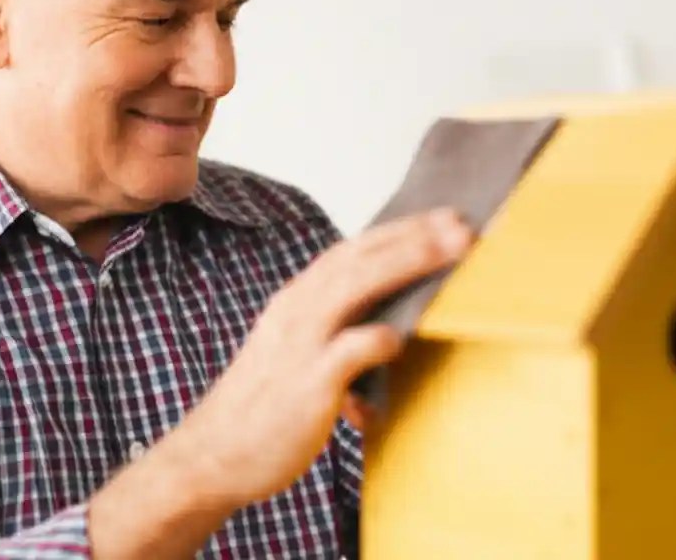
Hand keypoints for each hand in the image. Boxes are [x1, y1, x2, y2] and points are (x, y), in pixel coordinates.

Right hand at [168, 207, 474, 506]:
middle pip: (359, 258)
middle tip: (461, 223)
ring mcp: (301, 344)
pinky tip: (401, 340)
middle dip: (412, 236)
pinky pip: (348, 352)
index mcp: (296, 301)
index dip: (397, 233)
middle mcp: (297, 312)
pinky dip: (377, 340)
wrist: (214, 454)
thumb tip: (387, 329)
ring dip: (406, 262)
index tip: (441, 220)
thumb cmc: (263, 409)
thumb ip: (335, 333)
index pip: (351, 253)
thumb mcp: (296, 354)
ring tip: (451, 249)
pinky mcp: (308, 383)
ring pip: (356, 287)